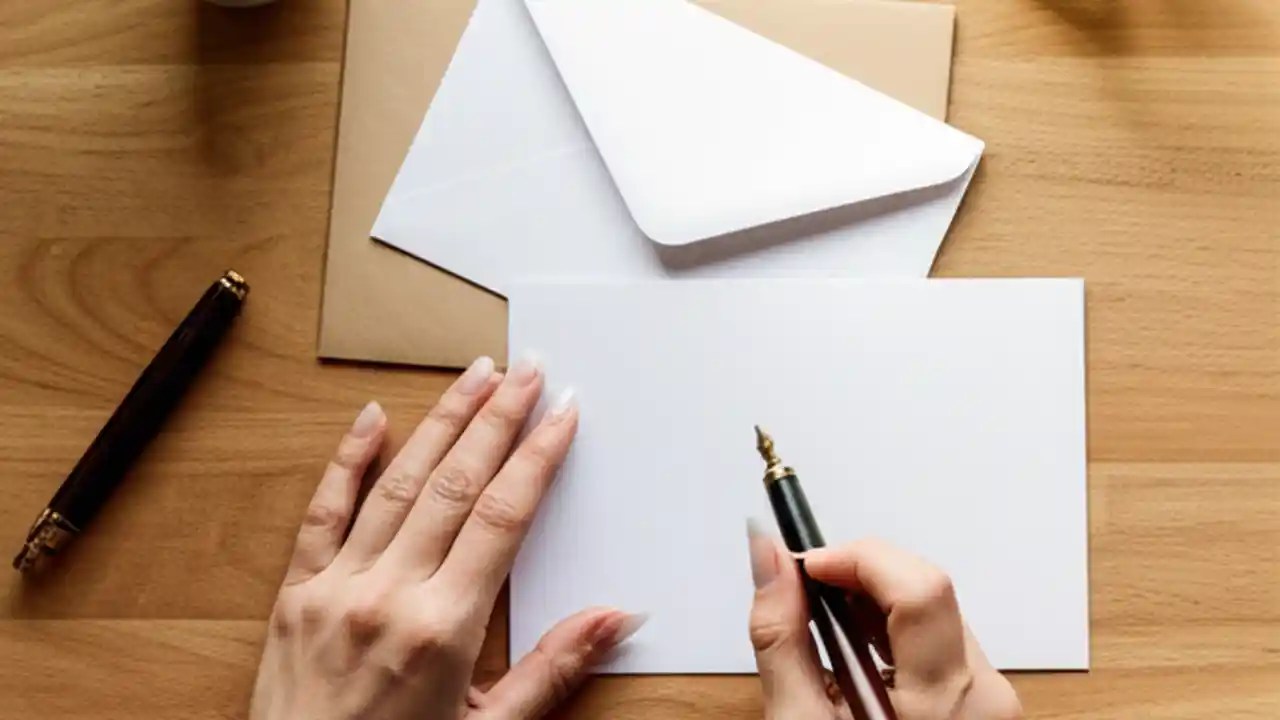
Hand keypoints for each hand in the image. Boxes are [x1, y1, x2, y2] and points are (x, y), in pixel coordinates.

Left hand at [250, 356, 641, 719]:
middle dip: (499, 419)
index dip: (538, 457)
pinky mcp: (295, 593)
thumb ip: (553, 668)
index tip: (564, 414)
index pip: (503, 516)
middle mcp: (388, 594)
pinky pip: (322, 512)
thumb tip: (615, 617)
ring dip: (441, 421)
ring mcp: (336, 587)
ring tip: (476, 375)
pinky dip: (347, 460)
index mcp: (443, 628)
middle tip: (530, 370)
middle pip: (455, 482)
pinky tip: (373, 417)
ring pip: (397, 482)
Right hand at [748, 531, 1022, 719]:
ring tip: (822, 643)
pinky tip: (855, 668)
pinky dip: (892, 639)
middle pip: (926, 591)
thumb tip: (767, 558)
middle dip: (857, 578)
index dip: (857, 557)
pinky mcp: (985, 710)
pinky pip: (941, 647)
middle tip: (801, 595)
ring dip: (871, 609)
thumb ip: (781, 638)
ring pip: (932, 616)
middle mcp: (987, 697)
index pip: (920, 586)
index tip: (803, 566)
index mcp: (948, 703)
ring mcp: (992, 705)